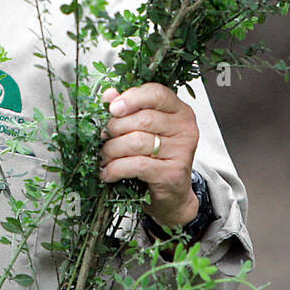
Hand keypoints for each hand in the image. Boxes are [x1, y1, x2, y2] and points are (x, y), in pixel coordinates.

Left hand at [99, 83, 199, 228]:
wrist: (172, 195)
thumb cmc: (157, 158)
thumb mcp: (146, 130)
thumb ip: (130, 109)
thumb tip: (109, 95)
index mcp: (180, 111)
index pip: (157, 93)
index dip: (132, 98)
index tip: (112, 108)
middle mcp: (185, 129)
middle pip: (143, 118)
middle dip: (115, 128)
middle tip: (104, 137)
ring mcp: (181, 151)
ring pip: (136, 142)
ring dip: (112, 150)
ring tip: (105, 157)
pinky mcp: (171, 173)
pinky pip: (136, 165)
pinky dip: (116, 169)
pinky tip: (108, 173)